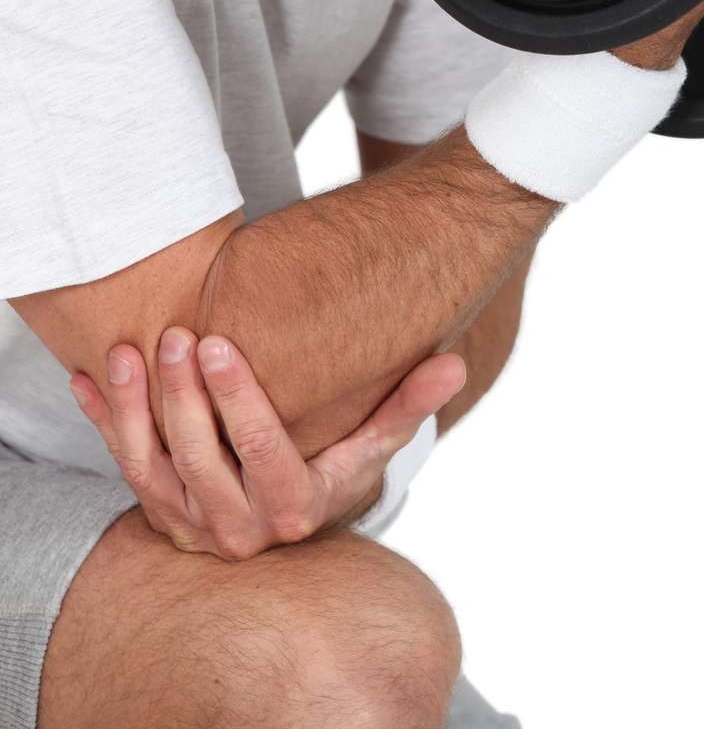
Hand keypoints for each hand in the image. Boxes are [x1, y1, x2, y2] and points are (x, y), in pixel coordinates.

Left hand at [70, 329, 465, 560]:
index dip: (236, 398)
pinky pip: (124, 468)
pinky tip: (90, 378)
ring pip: (152, 467)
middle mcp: (239, 528)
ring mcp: (192, 525)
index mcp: (294, 508)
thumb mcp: (374, 438)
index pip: (260, 451)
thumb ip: (408, 402)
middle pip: (199, 458)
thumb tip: (453, 364)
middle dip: (181, 396)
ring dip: (135, 409)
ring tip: (133, 352)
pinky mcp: (159, 514)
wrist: (290, 516)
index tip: (219, 343)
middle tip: (178, 334)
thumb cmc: (337, 461)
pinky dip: (105, 423)